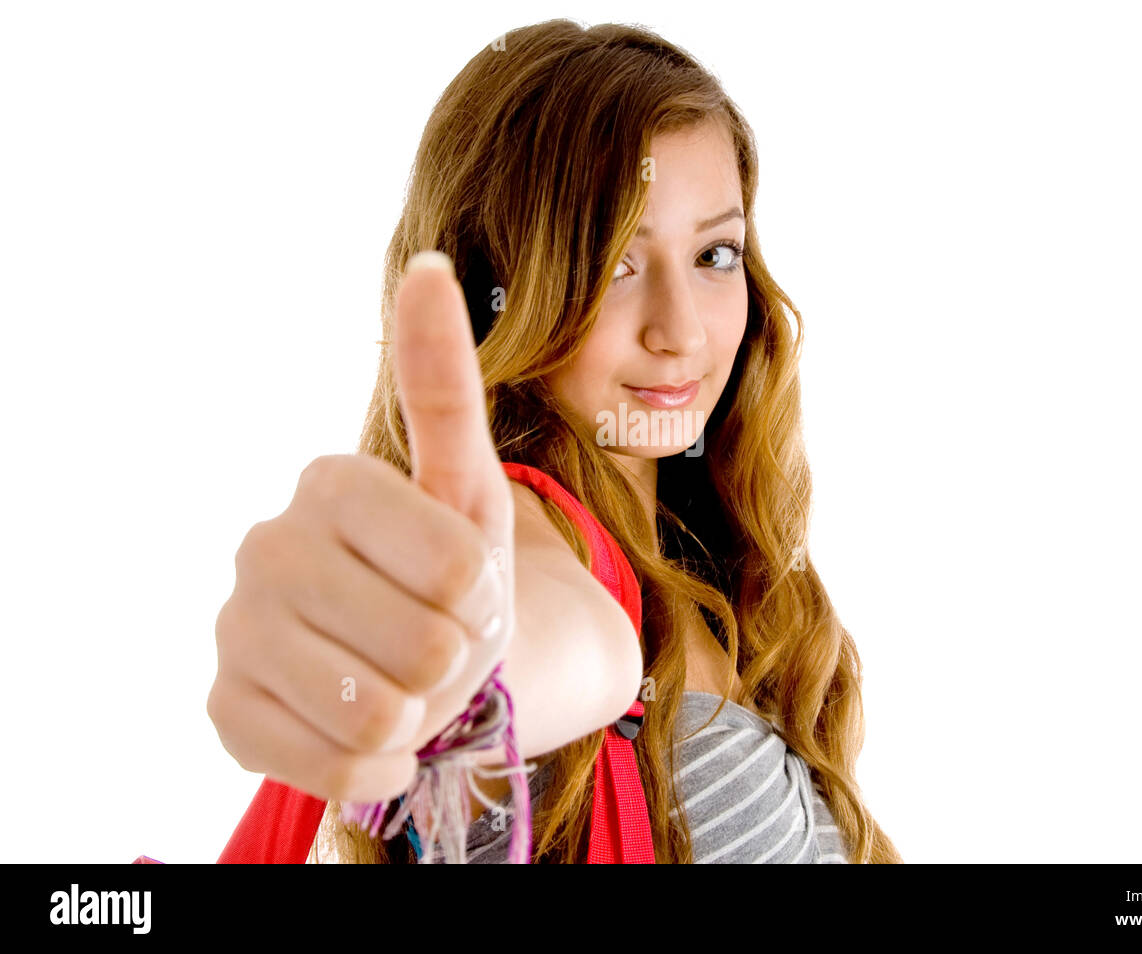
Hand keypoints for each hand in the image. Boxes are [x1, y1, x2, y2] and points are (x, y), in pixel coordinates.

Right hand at [207, 250, 515, 802]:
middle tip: (432, 644)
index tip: (465, 585)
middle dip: (454, 659)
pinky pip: (338, 766)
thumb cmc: (449, 577)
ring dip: (419, 712)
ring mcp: (235, 634)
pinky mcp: (226, 715)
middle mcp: (265, 548)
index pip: (455, 565)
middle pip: (425, 646)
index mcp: (329, 483)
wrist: (416, 666)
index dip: (483, 594)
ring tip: (399, 683)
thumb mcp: (467, 486)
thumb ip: (445, 386)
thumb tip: (428, 266)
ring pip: (380, 713)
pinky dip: (378, 763)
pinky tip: (364, 729)